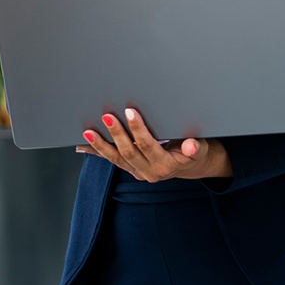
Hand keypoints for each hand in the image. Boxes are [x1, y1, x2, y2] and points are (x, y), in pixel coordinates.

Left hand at [77, 107, 231, 182]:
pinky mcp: (131, 169)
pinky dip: (98, 152)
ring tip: (89, 131)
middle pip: (128, 152)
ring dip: (101, 145)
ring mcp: (138, 172)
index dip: (137, 129)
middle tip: (107, 116)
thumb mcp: (200, 148)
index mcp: (165, 165)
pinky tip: (84, 146)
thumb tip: (191, 146)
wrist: (190, 165)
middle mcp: (149, 172)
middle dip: (116, 134)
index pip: (147, 145)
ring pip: (116, 159)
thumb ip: (195, 147)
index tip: (129, 112)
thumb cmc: (194, 152)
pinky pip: (113, 161)